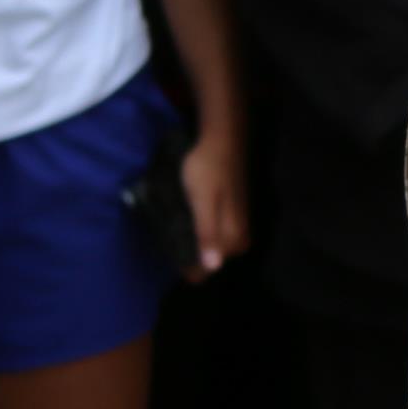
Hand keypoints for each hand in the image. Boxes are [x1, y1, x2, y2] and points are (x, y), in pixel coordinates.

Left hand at [177, 119, 247, 277]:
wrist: (222, 140)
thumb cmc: (208, 170)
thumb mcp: (203, 202)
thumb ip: (208, 233)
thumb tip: (214, 268)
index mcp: (234, 237)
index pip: (209, 269)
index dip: (187, 266)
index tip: (168, 255)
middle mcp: (240, 236)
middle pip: (212, 261)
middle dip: (190, 255)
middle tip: (167, 240)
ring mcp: (238, 225)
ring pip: (213, 248)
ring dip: (194, 244)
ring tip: (172, 232)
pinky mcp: (233, 214)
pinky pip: (215, 235)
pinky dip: (199, 233)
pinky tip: (186, 224)